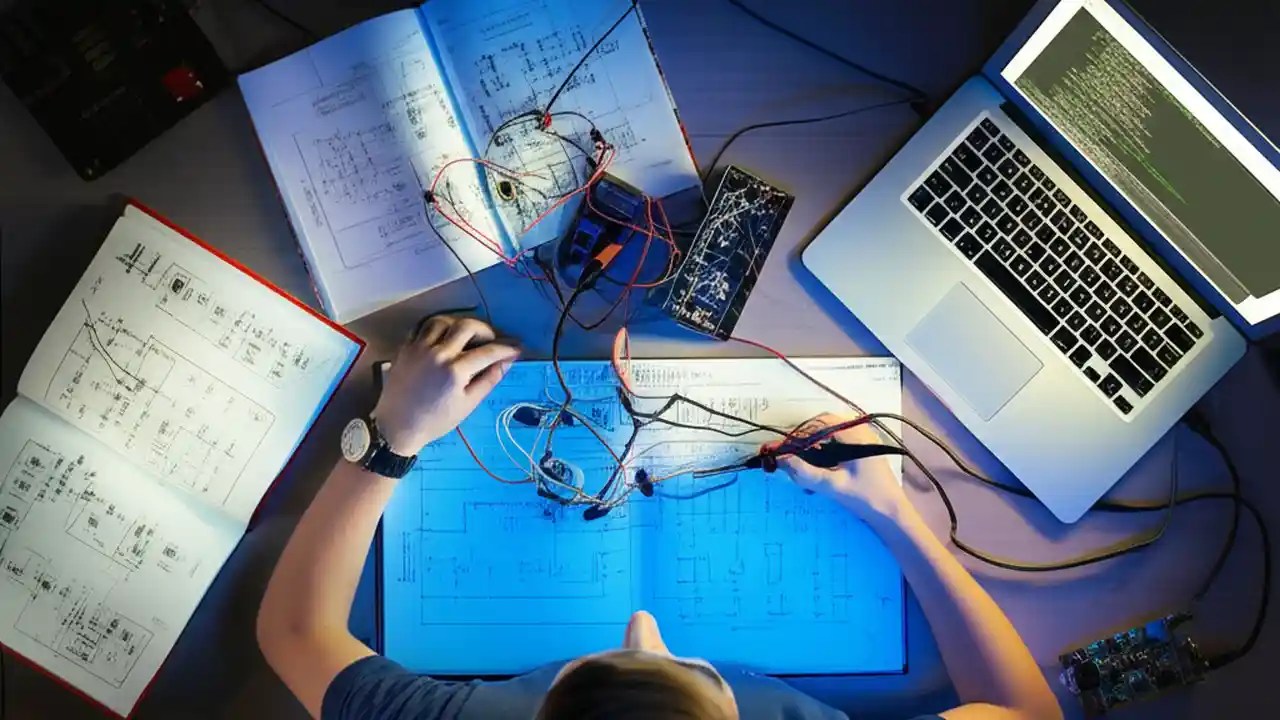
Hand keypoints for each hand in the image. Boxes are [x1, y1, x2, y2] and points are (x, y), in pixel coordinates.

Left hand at [372, 316, 519, 455]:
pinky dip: (437, 327)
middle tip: (492, 339)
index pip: (488, 351)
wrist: (397, 426)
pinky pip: (422, 327)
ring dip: (459, 324)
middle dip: (486, 329)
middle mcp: (438, 353)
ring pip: (443, 320)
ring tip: (467, 334)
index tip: (517, 347)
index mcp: (455, 371)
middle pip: (467, 326)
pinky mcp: (405, 347)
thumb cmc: (436, 420)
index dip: (506, 347)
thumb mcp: (468, 404)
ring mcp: (419, 347)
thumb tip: (506, 362)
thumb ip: (488, 380)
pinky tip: (444, 336)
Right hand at [766, 413, 907, 518]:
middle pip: (823, 426)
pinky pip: (836, 444)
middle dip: (804, 441)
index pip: (820, 423)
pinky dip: (823, 454)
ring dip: (812, 448)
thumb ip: (804, 471)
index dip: (799, 434)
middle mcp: (860, 430)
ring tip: (801, 468)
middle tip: (789, 460)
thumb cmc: (865, 498)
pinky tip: (816, 471)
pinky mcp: (862, 450)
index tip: (784, 450)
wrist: (892, 513)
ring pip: (828, 435)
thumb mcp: (832, 485)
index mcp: (855, 434)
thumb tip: (781, 459)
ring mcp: (862, 439)